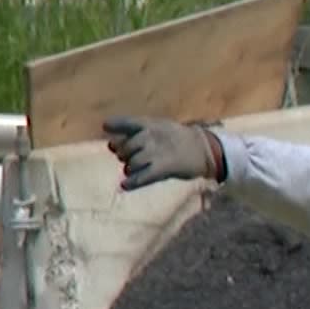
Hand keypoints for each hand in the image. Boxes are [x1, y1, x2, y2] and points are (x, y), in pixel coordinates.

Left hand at [101, 116, 216, 190]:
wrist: (203, 149)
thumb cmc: (178, 139)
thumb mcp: (159, 128)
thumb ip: (136, 134)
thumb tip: (111, 145)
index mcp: (150, 124)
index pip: (128, 122)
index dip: (115, 124)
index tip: (106, 126)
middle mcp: (151, 137)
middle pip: (127, 147)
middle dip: (125, 154)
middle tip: (130, 158)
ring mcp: (157, 153)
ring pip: (133, 163)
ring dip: (130, 168)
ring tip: (134, 170)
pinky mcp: (164, 168)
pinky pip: (143, 177)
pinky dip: (133, 183)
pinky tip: (125, 186)